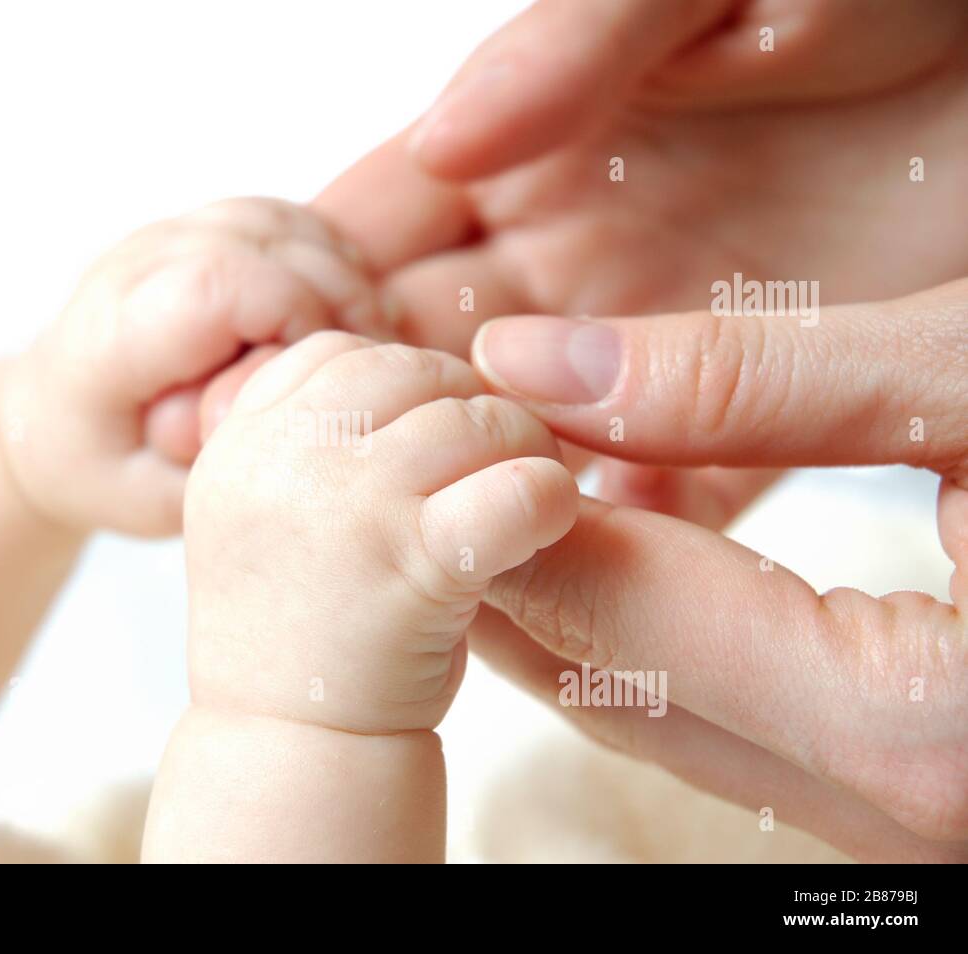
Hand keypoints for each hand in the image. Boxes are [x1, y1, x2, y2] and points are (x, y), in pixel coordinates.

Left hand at [0, 198, 388, 534]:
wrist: (47, 420)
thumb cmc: (99, 468)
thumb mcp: (153, 502)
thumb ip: (223, 459)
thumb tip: (301, 410)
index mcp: (113, 336)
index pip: (222, 286)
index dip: (299, 318)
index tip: (335, 375)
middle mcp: (136, 266)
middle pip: (267, 243)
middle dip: (341, 300)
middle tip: (375, 369)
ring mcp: (164, 235)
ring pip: (282, 220)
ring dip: (342, 276)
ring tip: (364, 343)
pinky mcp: (195, 226)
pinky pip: (282, 218)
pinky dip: (327, 257)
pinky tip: (340, 313)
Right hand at [184, 331, 578, 732]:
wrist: (290, 747)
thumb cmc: (301, 629)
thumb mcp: (267, 512)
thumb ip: (315, 436)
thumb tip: (416, 373)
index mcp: (239, 442)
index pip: (342, 355)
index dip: (403, 389)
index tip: (428, 445)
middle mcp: (278, 458)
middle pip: (411, 372)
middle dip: (467, 410)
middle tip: (489, 468)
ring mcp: (343, 503)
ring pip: (473, 419)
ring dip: (518, 454)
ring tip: (514, 507)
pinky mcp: (412, 560)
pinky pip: (516, 487)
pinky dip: (548, 499)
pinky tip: (540, 527)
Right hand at [314, 0, 967, 523]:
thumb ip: (575, 44)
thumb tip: (446, 138)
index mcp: (547, 140)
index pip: (390, 220)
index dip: (308, 283)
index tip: (237, 353)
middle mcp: (586, 247)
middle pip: (432, 344)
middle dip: (359, 408)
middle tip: (287, 480)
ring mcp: (664, 330)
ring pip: (530, 426)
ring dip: (463, 480)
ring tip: (389, 545)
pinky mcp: (760, 397)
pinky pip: (672, 485)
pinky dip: (615, 528)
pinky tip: (557, 572)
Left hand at [466, 280, 967, 861]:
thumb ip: (754, 380)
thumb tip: (537, 364)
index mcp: (907, 718)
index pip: (618, 608)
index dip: (509, 504)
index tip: (438, 424)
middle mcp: (887, 800)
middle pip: (607, 681)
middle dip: (506, 557)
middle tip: (436, 457)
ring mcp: (887, 809)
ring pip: (648, 712)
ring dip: (559, 601)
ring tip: (492, 489)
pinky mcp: (892, 782)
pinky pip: (715, 721)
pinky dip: (640, 636)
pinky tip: (603, 552)